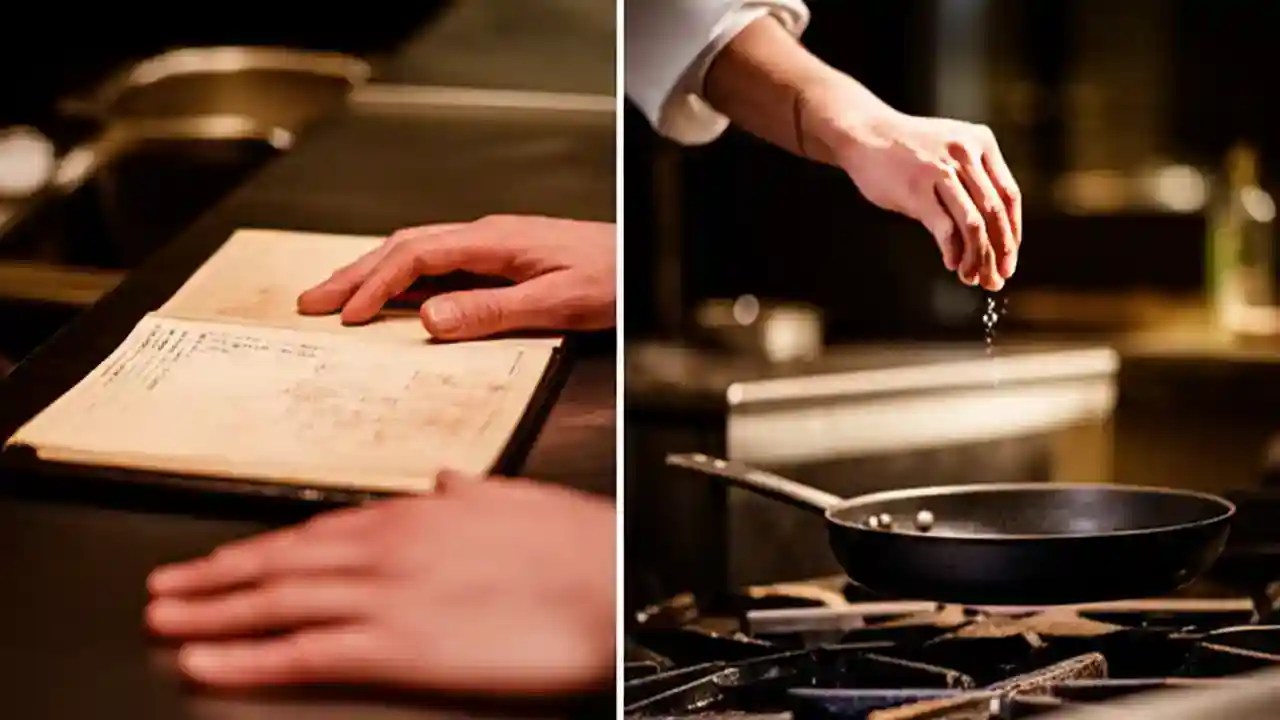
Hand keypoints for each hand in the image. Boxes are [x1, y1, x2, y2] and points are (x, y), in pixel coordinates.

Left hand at [146, 474, 615, 694]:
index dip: (268, 547)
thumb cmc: (575, 543)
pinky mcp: (394, 645)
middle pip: (284, 561)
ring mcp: (385, 595)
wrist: (609, 577)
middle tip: (166, 588)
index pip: (323, 530)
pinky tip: (209, 662)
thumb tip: (444, 483)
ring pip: (278, 600)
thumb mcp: (516, 500)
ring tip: (168, 619)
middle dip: (219, 576)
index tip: (233, 557)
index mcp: (418, 515)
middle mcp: (388, 549)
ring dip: (215, 610)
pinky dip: (248, 658)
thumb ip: (470, 495)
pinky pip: (303, 652)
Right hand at [297, 215, 615, 339]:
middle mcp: (487, 238)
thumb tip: (431, 320)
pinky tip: (395, 300)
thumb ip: (493, 311)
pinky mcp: (502, 261)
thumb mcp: (557, 301)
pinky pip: (440, 267)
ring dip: (375, 275)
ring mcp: (493, 247)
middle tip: (311, 301)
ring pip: (417, 255)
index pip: (417, 257)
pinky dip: (406, 282)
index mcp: (493, 241)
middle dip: (355, 274)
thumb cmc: (612, 277)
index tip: (349, 315)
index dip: (377, 285)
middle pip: (405, 248)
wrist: (643, 260)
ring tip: (337, 299)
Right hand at [811, 103, 1020, 290]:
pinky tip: (952, 264)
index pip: (1009, 196)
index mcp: (981, 143)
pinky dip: (952, 251)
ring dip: (977, 258)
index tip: (1008, 260)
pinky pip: (944, 228)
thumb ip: (974, 180)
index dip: (1012, 233)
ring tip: (973, 278)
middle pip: (994, 214)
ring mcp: (940, 171)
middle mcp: (966, 154)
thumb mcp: (950, 151)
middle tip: (996, 280)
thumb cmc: (909, 150)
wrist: (866, 134)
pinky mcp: (916, 190)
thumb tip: (993, 232)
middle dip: (999, 252)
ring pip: (973, 224)